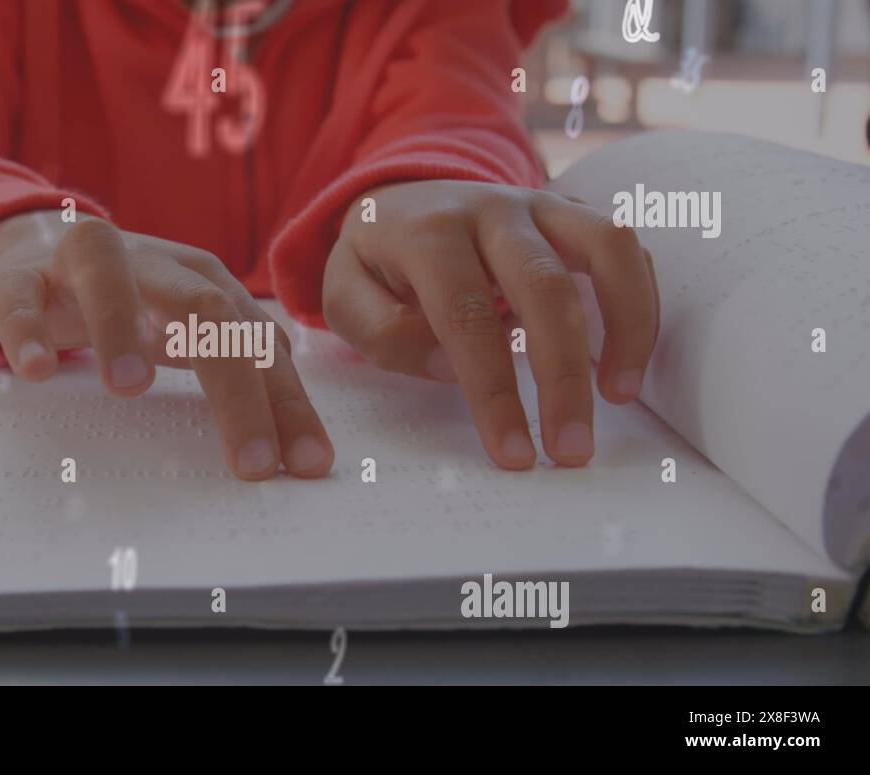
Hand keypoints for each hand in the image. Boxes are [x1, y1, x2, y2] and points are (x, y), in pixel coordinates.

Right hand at [0, 210, 334, 480]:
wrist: (36, 251)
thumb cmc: (131, 303)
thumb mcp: (192, 331)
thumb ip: (245, 369)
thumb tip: (302, 435)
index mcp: (204, 282)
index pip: (258, 341)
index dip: (286, 402)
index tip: (306, 464)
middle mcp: (152, 266)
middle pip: (205, 310)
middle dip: (237, 386)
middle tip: (251, 460)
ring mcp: (81, 266)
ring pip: (106, 277)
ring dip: (120, 327)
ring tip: (130, 387)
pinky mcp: (18, 279)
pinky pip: (19, 298)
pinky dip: (27, 330)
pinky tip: (38, 370)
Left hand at [324, 180, 658, 468]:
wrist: (403, 194)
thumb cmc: (379, 261)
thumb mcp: (345, 294)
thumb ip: (381, 331)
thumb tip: (447, 364)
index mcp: (428, 234)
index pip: (465, 315)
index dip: (492, 388)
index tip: (513, 451)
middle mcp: (491, 210)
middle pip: (544, 286)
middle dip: (563, 376)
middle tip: (571, 448)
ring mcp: (541, 204)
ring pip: (607, 248)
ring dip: (626, 325)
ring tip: (621, 395)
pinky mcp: (575, 212)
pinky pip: (626, 248)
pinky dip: (639, 304)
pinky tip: (625, 362)